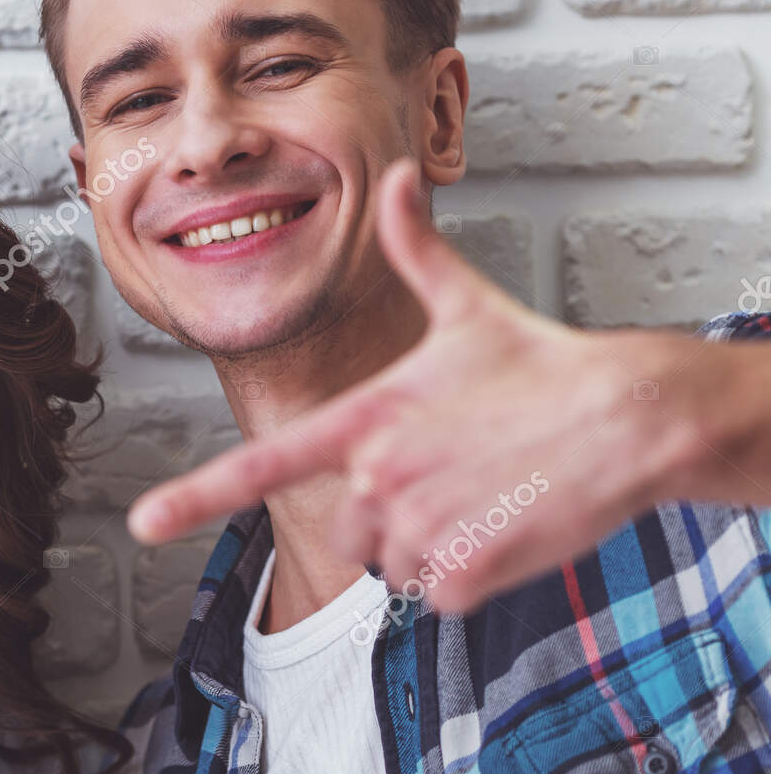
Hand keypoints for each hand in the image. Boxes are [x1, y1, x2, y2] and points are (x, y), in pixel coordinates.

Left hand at [125, 159, 705, 611]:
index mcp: (365, 415)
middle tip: (447, 475)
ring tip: (480, 494)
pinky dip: (466, 575)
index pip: (262, 464)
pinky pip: (438, 594)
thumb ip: (417, 251)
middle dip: (386, 516)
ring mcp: (420, 522)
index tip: (142, 522)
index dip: (196, 495)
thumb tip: (397, 178)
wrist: (630, 414)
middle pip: (347, 528)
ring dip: (428, 546)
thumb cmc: (545, 362)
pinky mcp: (466, 567)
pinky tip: (502, 528)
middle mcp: (378, 472)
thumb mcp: (469, 303)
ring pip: (392, 566)